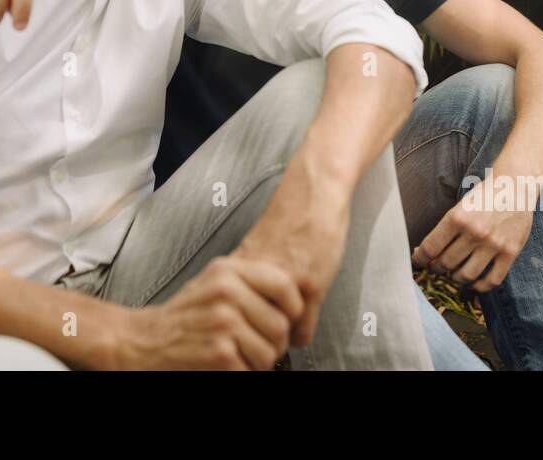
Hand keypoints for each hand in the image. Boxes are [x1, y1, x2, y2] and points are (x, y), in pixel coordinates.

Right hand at [116, 256, 303, 369]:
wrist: (143, 341)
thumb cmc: (183, 316)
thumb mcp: (213, 283)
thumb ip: (249, 283)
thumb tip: (293, 300)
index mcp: (227, 271)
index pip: (284, 284)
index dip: (293, 307)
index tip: (287, 318)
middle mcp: (226, 292)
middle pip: (281, 325)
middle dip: (273, 343)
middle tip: (254, 345)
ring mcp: (223, 322)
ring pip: (271, 352)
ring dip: (258, 363)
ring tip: (237, 355)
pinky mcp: (219, 353)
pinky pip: (253, 370)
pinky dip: (242, 373)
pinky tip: (225, 364)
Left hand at [233, 186, 349, 347]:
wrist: (313, 193)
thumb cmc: (289, 218)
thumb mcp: (258, 246)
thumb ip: (248, 275)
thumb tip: (240, 305)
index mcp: (241, 268)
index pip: (229, 314)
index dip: (235, 329)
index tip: (239, 337)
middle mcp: (257, 278)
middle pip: (248, 326)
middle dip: (254, 340)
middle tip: (261, 348)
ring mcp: (283, 284)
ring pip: (275, 332)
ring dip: (278, 341)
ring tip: (281, 343)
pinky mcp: (310, 286)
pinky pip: (302, 328)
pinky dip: (301, 335)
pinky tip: (300, 335)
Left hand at [411, 176, 534, 291]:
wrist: (515, 185)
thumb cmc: (483, 196)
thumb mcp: (460, 207)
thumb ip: (445, 229)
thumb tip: (424, 252)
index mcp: (457, 217)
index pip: (430, 247)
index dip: (420, 258)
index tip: (418, 261)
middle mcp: (475, 232)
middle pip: (446, 263)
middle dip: (437, 268)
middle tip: (436, 268)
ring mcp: (493, 244)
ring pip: (466, 275)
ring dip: (456, 279)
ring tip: (454, 275)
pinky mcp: (511, 252)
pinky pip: (492, 280)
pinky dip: (480, 287)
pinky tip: (474, 283)